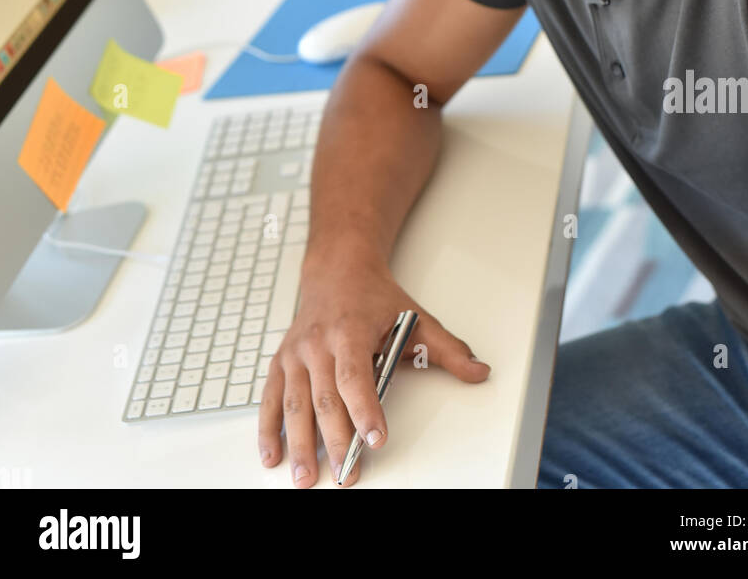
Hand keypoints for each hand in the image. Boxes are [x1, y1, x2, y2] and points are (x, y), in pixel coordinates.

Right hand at [257, 253, 490, 487]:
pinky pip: (271, 398)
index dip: (364, 408)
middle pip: (325, 397)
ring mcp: (296, 354)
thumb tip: (479, 371)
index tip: (376, 437)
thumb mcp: (415, 317)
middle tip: (346, 473)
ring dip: (299, 443)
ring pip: (295, 403)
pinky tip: (271, 455)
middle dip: (335, 440)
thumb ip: (448, 349)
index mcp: (351, 331)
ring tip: (305, 477)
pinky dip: (268, 429)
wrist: (337, 270)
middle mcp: (318, 343)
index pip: (356, 375)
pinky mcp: (281, 362)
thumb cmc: (374, 297)